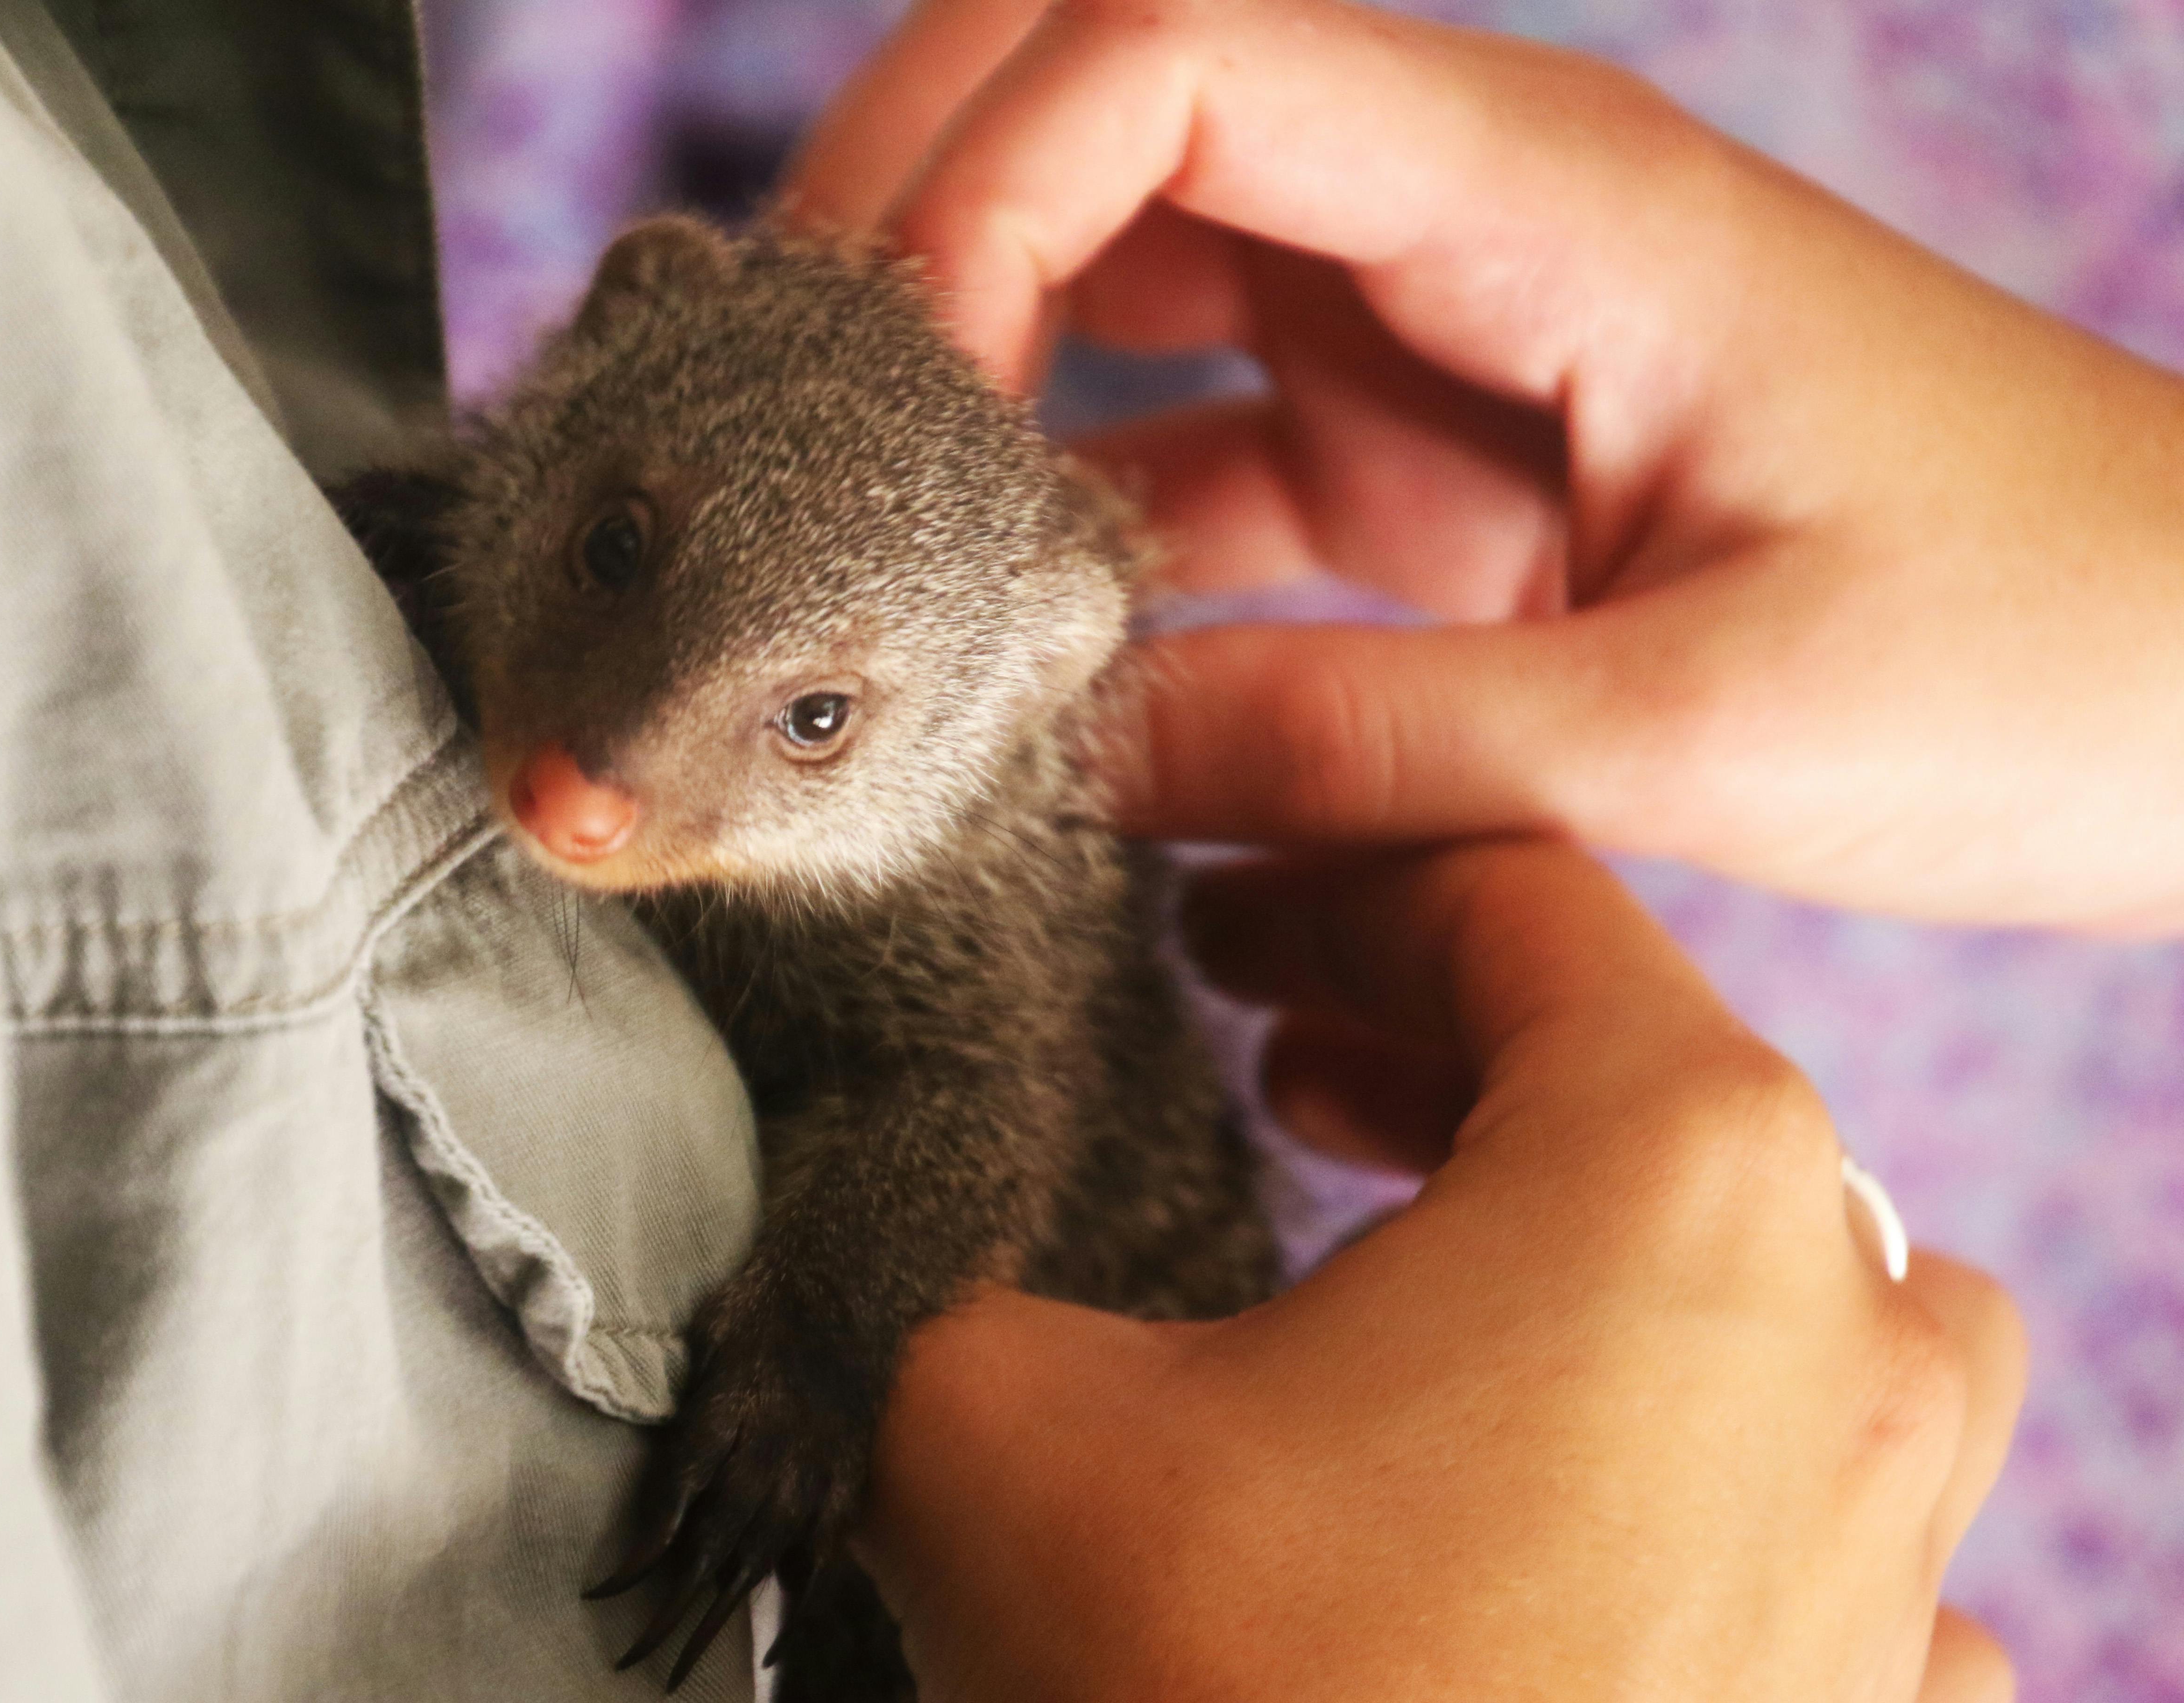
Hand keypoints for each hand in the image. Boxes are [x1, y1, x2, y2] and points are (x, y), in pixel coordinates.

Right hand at [787, 0, 2183, 932]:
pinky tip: (999, 646)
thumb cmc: (2045, 665)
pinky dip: (1073, 528)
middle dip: (914, 201)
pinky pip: (1191, 455)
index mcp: (1542, 193)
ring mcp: (1428, 334)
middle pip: (1098, 89)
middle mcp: (1455, 219)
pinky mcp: (1426, 464)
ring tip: (843, 526)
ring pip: (1120, 265)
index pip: (1166, 50)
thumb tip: (1071, 758)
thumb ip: (1364, 741)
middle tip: (788, 391)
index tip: (891, 383)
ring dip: (971, 367)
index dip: (977, 179)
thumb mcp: (1697, 732)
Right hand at [858, 839, 2023, 1701]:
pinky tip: (1547, 1487)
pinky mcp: (1884, 1696)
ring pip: (1775, 1277)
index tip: (1217, 920)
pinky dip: (1694, 1445)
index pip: (1515, 906)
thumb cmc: (1212, 1695)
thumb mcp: (987, 1409)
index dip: (1332, 887)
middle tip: (1271, 1050)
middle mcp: (1852, 1332)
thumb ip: (935, 1240)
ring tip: (1417, 1249)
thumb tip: (883, 1186)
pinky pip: (1822, 1497)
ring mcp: (1900, 1534)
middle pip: (1651, 1080)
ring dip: (1594, 1229)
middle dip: (1437, 1043)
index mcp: (1678, 1174)